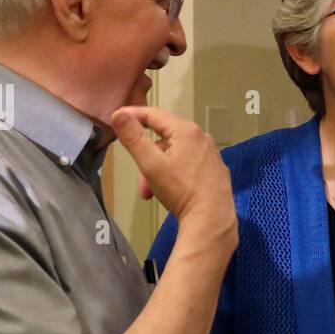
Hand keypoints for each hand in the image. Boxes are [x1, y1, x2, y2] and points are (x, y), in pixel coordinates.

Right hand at [110, 106, 235, 237]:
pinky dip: (176, 175)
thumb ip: (133, 138)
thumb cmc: (182, 191)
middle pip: (164, 140)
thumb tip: (118, 114)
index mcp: (186, 131)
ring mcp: (211, 155)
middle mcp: (202, 138)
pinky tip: (174, 192)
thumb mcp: (151, 164)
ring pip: (176, 154)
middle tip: (142, 184)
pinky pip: (189, 165)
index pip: (154, 114)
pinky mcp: (216, 171)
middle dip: (147, 160)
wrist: (212, 219)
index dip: (133, 115)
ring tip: (155, 193)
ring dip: (160, 171)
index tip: (118, 118)